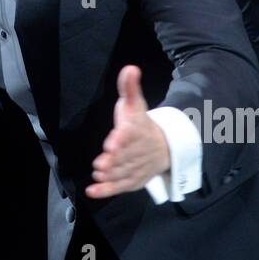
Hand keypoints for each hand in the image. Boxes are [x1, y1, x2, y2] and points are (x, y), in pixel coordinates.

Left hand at [86, 65, 169, 198]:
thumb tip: (130, 68)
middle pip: (127, 157)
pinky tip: (92, 191)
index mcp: (140, 129)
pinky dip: (107, 191)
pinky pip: (122, 187)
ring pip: (125, 173)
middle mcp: (141, 150)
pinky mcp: (135, 180)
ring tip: (98, 175)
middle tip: (100, 164)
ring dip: (111, 176)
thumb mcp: (136, 104)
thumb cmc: (142, 123)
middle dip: (114, 161)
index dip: (122, 139)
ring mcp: (139, 167)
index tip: (112, 142)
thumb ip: (129, 88)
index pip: (131, 134)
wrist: (166, 146)